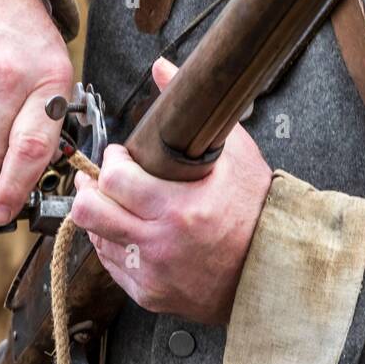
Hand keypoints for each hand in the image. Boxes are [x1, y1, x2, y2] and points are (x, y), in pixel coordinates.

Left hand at [71, 57, 273, 326]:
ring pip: (96, 239)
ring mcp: (153, 274)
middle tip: (101, 177)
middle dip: (91, 188)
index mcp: (179, 208)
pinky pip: (112, 267)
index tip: (121, 155)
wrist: (274, 265)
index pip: (115, 180)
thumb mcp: (235, 153)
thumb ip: (195, 110)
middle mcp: (161, 244)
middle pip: (90, 212)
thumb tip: (163, 68)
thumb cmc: (256, 209)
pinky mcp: (150, 295)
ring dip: (102, 215)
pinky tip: (132, 230)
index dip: (111, 162)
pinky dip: (115, 245)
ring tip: (117, 201)